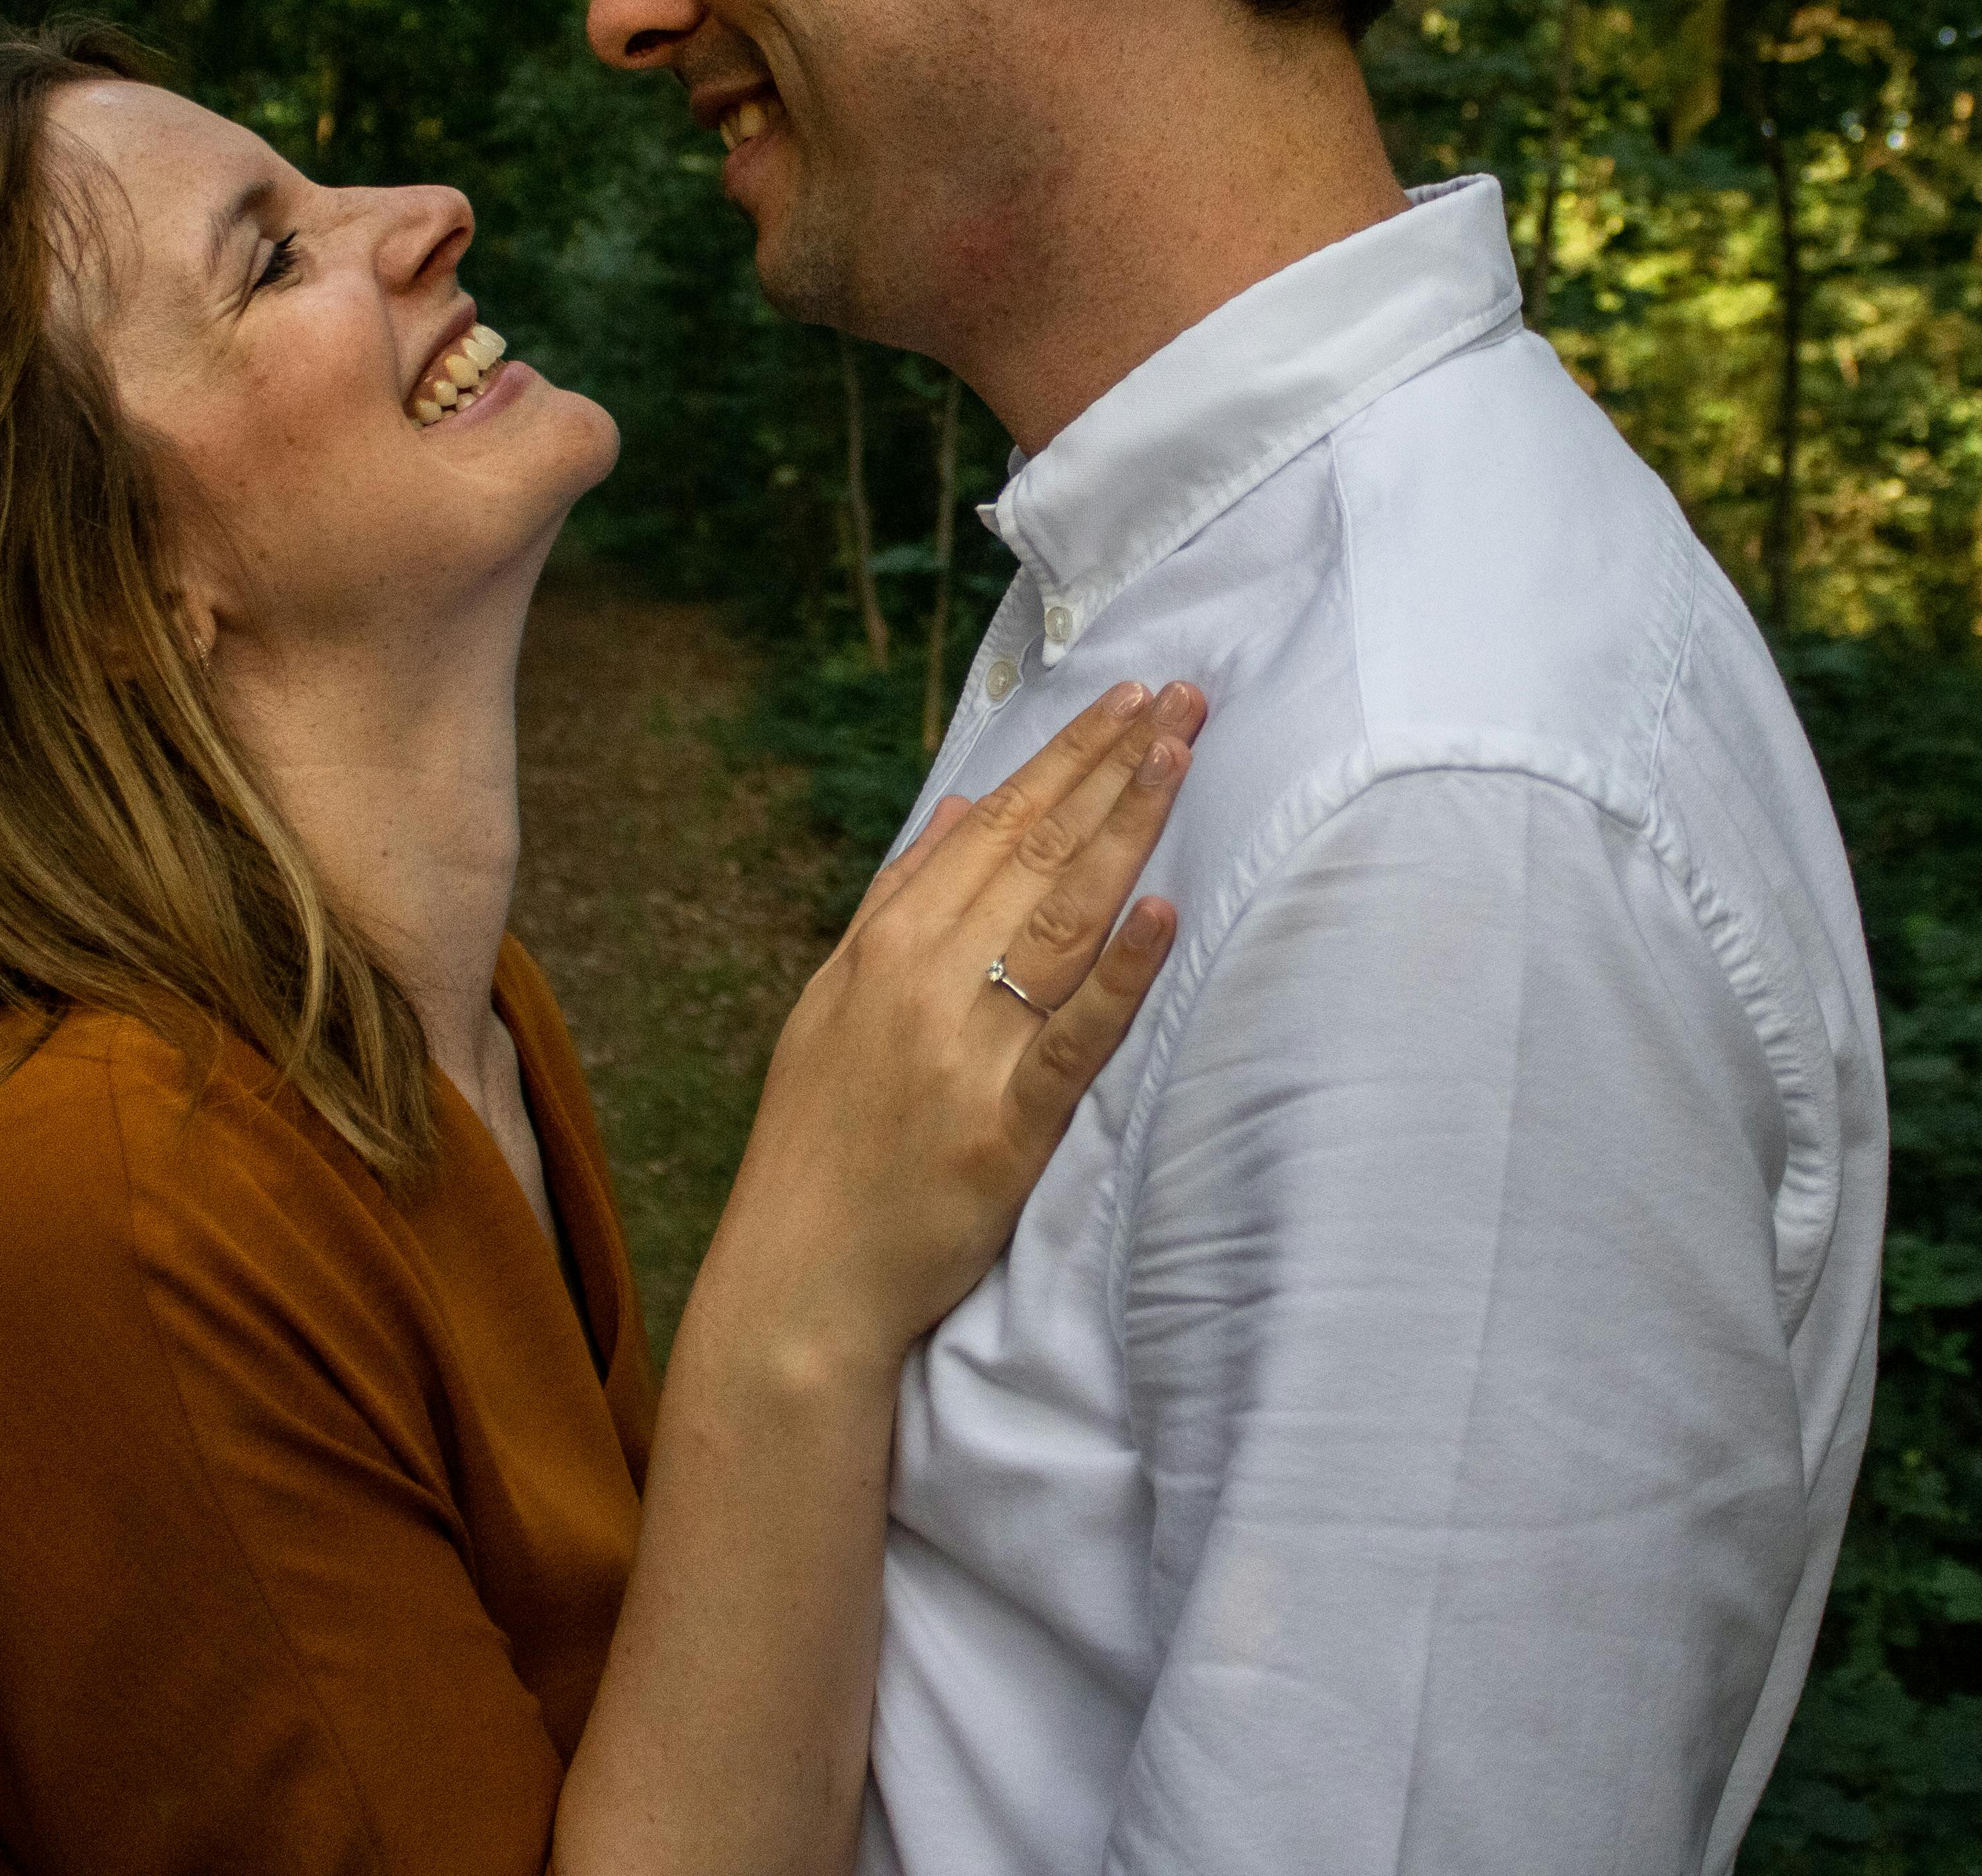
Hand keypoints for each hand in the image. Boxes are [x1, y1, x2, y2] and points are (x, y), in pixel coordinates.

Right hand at [690, 680, 1202, 1379]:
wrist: (798, 1280)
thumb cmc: (822, 1141)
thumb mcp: (835, 1000)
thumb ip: (899, 896)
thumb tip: (966, 800)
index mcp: (886, 945)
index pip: (993, 826)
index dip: (1066, 758)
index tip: (1127, 700)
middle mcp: (923, 982)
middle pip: (1036, 854)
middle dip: (1114, 769)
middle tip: (1183, 699)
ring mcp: (965, 1053)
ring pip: (1061, 921)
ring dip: (1127, 831)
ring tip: (1181, 759)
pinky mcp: (1004, 1131)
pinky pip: (1074, 1041)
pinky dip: (1119, 974)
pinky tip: (1163, 912)